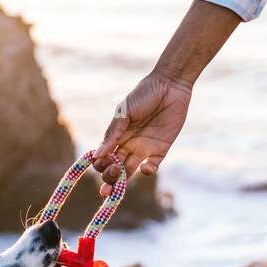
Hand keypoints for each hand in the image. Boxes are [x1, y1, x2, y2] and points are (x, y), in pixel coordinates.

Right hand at [93, 71, 191, 194]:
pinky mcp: (160, 150)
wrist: (170, 86)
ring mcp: (144, 149)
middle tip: (111, 174)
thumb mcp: (124, 113)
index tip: (101, 163)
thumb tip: (97, 155)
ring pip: (129, 172)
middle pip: (115, 169)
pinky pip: (152, 167)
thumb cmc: (144, 94)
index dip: (100, 165)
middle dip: (109, 178)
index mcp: (116, 136)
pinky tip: (144, 167)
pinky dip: (147, 171)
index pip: (104, 157)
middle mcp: (128, 145)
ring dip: (123, 180)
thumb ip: (113, 134)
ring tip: (120, 179)